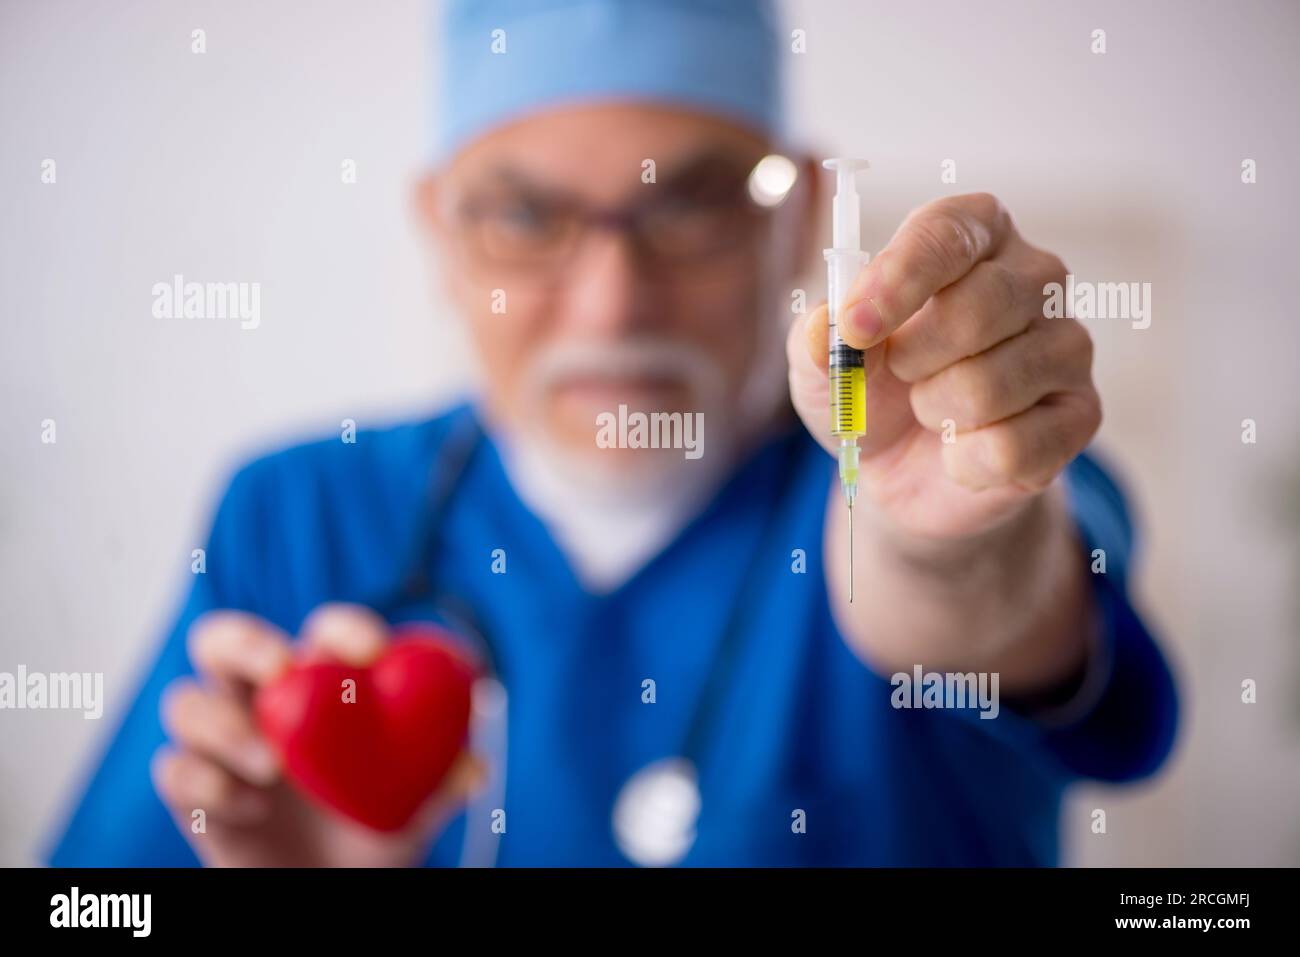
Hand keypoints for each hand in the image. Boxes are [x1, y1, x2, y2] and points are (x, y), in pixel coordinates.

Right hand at [152, 604, 483, 866]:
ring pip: (185, 703)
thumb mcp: (415, 808)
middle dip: (246, 642)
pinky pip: (173, 770)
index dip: (344, 628)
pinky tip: (251, 809)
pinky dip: (208, 784)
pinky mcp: (191, 792)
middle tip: (281, 670)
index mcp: (320, 683)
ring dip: (225, 727)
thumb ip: (439, 782)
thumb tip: (475, 766)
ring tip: (272, 768)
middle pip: (221, 640)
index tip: (372, 652)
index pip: (323, 631)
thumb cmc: (373, 830)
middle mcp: (259, 701)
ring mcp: (219, 743)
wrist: (331, 891)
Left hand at [788, 192, 1099, 541]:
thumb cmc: (872, 386)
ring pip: (991, 386)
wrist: (904, 466)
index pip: (947, 234)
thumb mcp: (823, 362)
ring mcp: (1068, 344)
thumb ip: (816, 338)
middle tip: (901, 374)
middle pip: (980, 308)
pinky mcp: (1080, 414)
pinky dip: (965, 463)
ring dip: (936, 413)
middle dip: (914, 359)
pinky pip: (1013, 447)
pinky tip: (962, 452)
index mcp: (974, 233)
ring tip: (932, 410)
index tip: (856, 327)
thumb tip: (825, 328)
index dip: (898, 280)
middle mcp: (1035, 275)